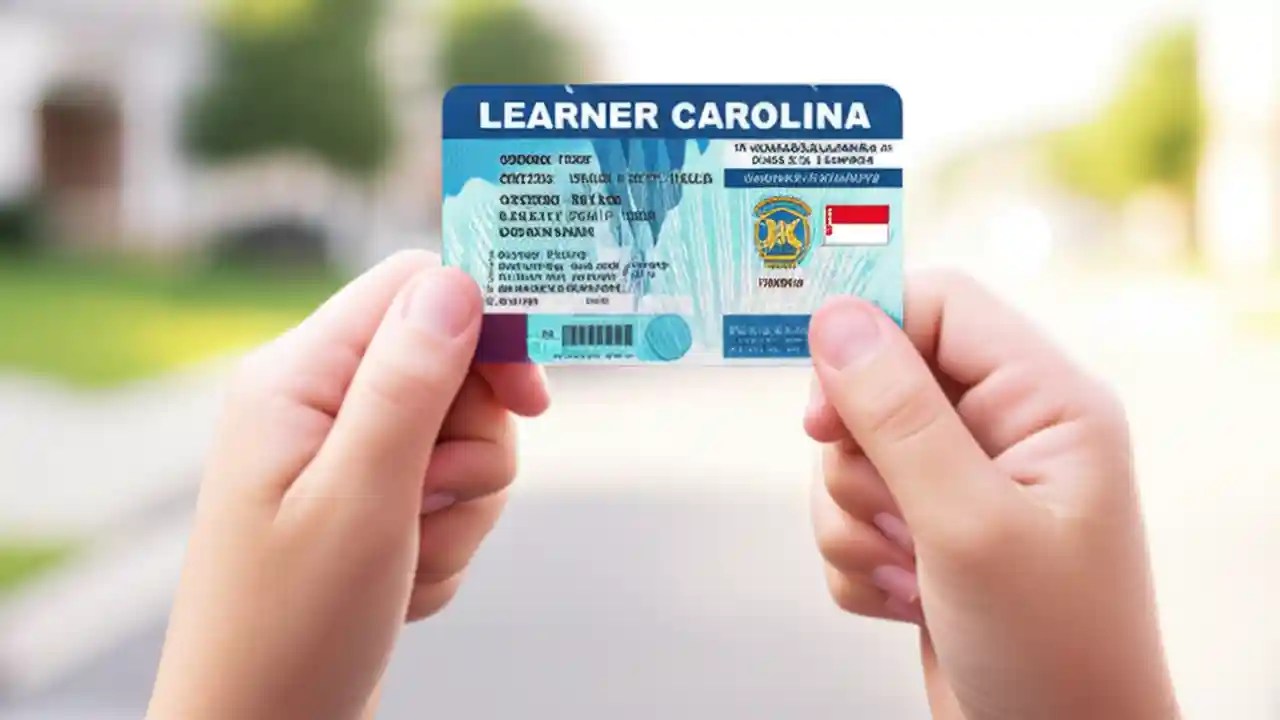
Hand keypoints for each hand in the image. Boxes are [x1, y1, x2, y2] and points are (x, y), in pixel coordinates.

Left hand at [148, 252, 548, 719]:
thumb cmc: (291, 628)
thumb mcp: (360, 500)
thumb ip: (408, 384)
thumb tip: (457, 282)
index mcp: (297, 377)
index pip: (414, 289)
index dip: (487, 325)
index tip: (532, 397)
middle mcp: (318, 403)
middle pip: (454, 368)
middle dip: (473, 445)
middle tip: (433, 503)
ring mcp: (344, 456)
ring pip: (464, 437)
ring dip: (462, 506)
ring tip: (409, 559)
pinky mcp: (369, 503)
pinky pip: (450, 493)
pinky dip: (447, 540)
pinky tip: (402, 585)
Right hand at [804, 273, 1178, 719]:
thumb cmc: (1049, 649)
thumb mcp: (970, 525)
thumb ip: (901, 415)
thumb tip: (838, 318)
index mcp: (1046, 403)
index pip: (939, 306)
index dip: (869, 333)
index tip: (819, 405)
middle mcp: (1005, 432)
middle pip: (878, 382)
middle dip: (860, 459)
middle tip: (894, 516)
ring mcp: (962, 486)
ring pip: (852, 456)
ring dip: (856, 522)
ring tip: (911, 576)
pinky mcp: (926, 535)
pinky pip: (848, 515)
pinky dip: (857, 562)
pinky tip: (908, 603)